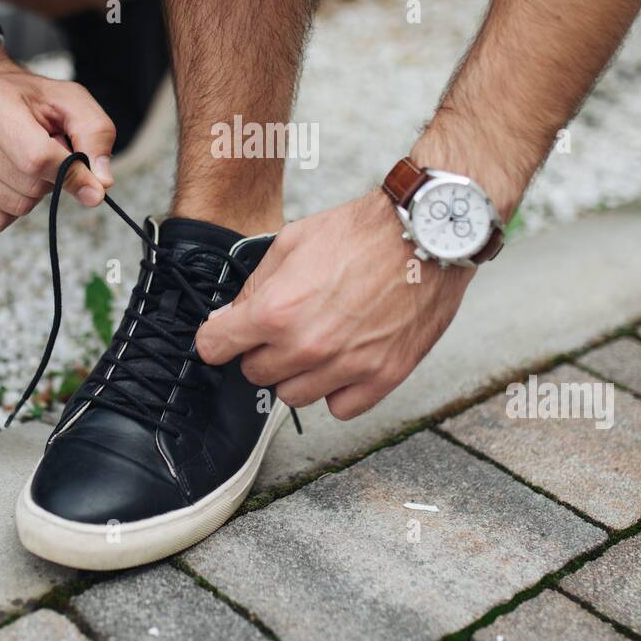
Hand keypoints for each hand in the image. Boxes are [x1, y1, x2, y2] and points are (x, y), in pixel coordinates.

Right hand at [0, 41, 114, 231]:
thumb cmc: (30, 100)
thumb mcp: (71, 102)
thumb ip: (95, 137)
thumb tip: (99, 186)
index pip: (38, 159)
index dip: (71, 173)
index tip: (88, 175)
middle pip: (28, 187)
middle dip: (48, 178)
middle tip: (41, 151)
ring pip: (13, 208)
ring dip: (31, 193)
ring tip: (21, 161)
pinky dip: (10, 209)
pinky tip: (5, 179)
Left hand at [196, 189, 471, 419]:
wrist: (425, 236)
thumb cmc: (362, 232)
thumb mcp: (292, 242)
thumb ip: (256, 286)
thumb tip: (230, 317)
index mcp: (276, 310)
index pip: (215, 348)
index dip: (217, 338)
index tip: (225, 334)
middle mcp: (307, 346)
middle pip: (255, 374)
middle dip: (261, 351)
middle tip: (283, 327)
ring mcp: (346, 367)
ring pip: (293, 396)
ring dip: (297, 373)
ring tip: (317, 342)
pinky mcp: (382, 378)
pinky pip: (339, 407)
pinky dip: (337, 389)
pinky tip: (344, 360)